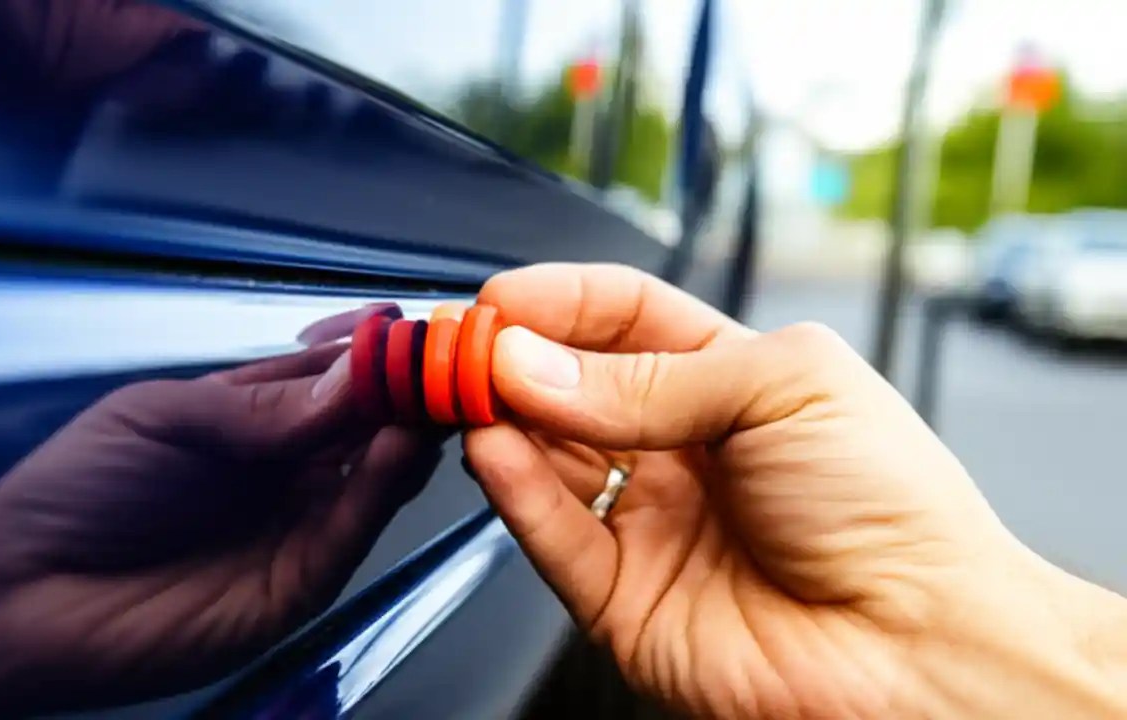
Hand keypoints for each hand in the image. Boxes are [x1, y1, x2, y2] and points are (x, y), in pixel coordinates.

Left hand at [0, 340, 443, 716]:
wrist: (23, 599)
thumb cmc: (78, 491)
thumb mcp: (163, 419)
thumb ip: (260, 404)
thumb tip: (352, 373)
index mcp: (255, 415)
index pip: (337, 374)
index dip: (378, 352)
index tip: (417, 328)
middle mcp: (288, 467)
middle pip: (372, 422)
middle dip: (411, 388)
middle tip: (447, 359)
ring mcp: (297, 524)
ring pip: (377, 473)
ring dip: (410, 432)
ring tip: (431, 394)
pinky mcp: (299, 582)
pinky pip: (353, 530)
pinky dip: (381, 487)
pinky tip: (397, 446)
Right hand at [465, 264, 1126, 718]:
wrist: (917, 645)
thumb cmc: (890, 507)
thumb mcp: (781, 388)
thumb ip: (648, 378)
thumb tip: (535, 362)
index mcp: (730, 382)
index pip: (622, 321)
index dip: (559, 303)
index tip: (504, 298)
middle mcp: (681, 450)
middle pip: (571, 387)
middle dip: (514, 359)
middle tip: (465, 344)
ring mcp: (650, 522)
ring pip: (548, 458)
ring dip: (501, 418)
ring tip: (469, 387)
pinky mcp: (622, 596)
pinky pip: (553, 534)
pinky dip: (515, 490)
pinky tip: (493, 448)